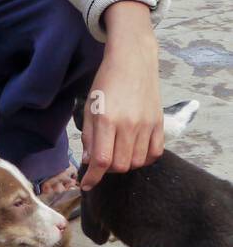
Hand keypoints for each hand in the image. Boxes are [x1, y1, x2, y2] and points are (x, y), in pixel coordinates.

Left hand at [80, 3, 163, 190]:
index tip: (87, 185)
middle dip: (107, 170)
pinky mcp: (159, 123)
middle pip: (120, 165)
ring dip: (125, 164)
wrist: (133, 60)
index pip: (101, 160)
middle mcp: (128, 125)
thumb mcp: (89, 106)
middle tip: (102, 160)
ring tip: (118, 153)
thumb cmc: (106, 81)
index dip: (93, 178)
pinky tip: (136, 151)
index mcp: (107, 120)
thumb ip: (89, 135)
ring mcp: (146, 125)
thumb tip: (90, 161)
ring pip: (137, 162)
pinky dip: (145, 158)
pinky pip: (155, 153)